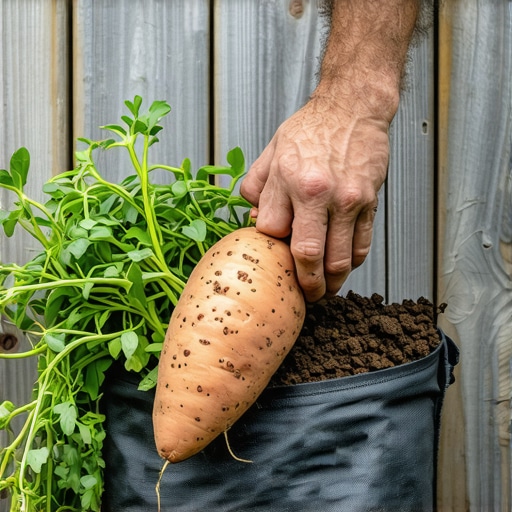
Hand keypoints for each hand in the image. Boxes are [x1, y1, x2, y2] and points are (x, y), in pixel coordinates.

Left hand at [240, 95, 389, 301]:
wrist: (353, 109)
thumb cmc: (311, 130)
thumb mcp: (272, 152)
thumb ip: (256, 188)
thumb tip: (252, 221)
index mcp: (292, 182)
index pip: (273, 232)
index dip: (271, 248)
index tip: (274, 256)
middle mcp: (322, 195)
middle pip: (309, 257)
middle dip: (305, 284)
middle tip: (304, 296)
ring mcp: (349, 201)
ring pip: (340, 259)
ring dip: (331, 283)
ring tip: (324, 290)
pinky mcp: (370, 204)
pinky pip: (362, 246)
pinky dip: (351, 264)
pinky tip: (343, 267)